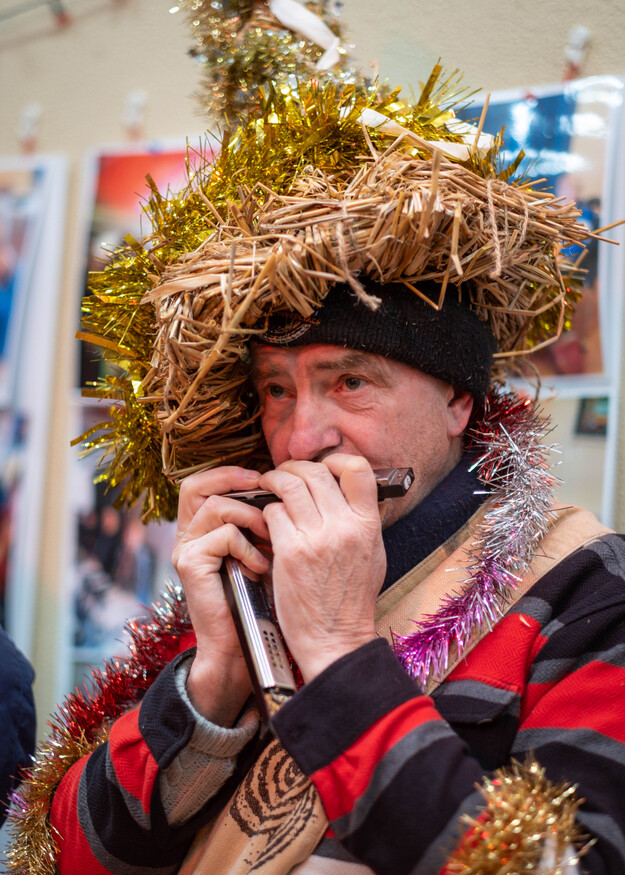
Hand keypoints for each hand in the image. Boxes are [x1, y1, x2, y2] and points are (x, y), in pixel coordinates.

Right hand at [172, 466, 270, 724]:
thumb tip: (285, 488)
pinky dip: (250, 548)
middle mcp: (187, 536)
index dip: (228, 473)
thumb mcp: (261, 550)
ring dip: (252, 518)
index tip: (260, 476)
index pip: (202, 484)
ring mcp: (185, 551)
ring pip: (216, 507)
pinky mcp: (190, 565)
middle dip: (232, 480)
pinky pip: (224, 536)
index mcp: (201, 530)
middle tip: (263, 487)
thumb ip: (261, 522)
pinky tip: (262, 568)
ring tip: (272, 538)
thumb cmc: (260, 599)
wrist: (242, 647)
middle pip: (195, 486)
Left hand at [258, 454, 385, 681]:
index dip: (335, 461)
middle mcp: (344, 527)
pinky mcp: (290, 552)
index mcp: (367, 525)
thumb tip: (352, 493)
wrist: (335, 639)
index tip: (322, 467)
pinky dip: (266, 511)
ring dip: (274, 481)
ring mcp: (316, 538)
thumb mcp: (373, 555)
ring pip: (289, 486)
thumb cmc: (351, 601)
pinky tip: (266, 520)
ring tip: (269, 487)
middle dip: (295, 467)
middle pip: (315, 471)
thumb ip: (363, 522)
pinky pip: (272, 513)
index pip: (357, 469)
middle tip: (285, 475)